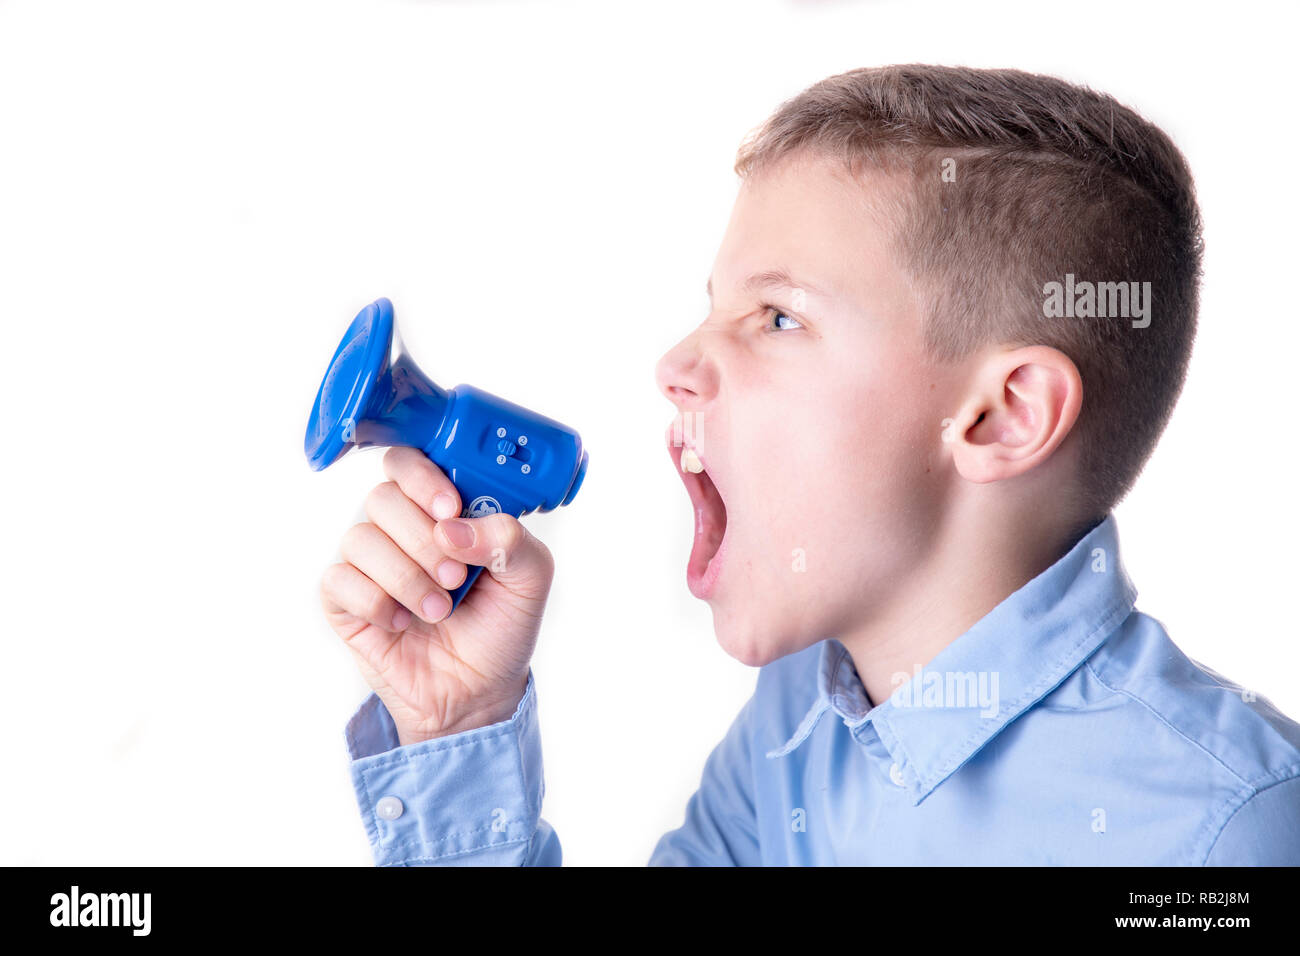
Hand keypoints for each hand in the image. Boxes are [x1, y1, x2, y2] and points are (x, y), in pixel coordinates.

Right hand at [321, 447, 554, 744]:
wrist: (477, 693)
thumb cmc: (500, 628)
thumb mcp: (530, 579)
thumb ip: (509, 539)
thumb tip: (452, 526)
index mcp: (443, 509)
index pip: (412, 462)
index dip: (424, 477)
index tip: (450, 507)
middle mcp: (401, 528)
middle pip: (383, 498)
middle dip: (422, 540)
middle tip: (454, 577)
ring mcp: (370, 563)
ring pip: (360, 539)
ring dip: (405, 578)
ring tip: (438, 610)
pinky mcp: (344, 600)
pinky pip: (338, 580)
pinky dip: (377, 603)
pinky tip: (402, 622)